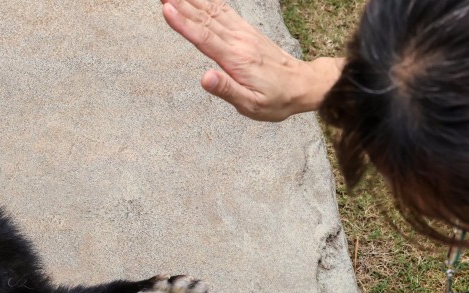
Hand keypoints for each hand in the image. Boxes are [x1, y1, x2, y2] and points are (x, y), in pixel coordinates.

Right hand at [160, 0, 343, 120]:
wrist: (302, 85)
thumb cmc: (276, 99)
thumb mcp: (252, 105)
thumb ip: (227, 90)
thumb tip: (205, 78)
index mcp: (236, 59)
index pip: (205, 38)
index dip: (183, 24)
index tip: (166, 9)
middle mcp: (238, 41)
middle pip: (204, 19)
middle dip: (180, 4)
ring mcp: (242, 33)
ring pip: (212, 10)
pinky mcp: (245, 30)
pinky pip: (223, 10)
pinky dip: (208, 0)